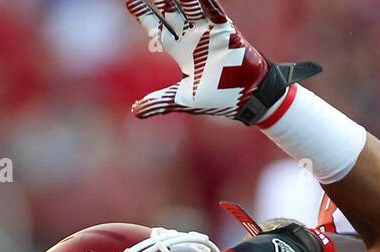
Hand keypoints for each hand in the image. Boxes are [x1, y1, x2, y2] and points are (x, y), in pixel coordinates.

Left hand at [124, 0, 319, 123]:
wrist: (249, 98)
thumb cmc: (219, 98)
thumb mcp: (184, 100)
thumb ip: (159, 102)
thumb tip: (134, 111)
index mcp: (181, 51)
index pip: (158, 28)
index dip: (144, 14)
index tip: (130, 0)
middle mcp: (193, 37)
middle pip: (170, 11)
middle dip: (157, 0)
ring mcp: (209, 31)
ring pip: (189, 5)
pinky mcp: (226, 30)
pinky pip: (213, 10)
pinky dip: (204, 0)